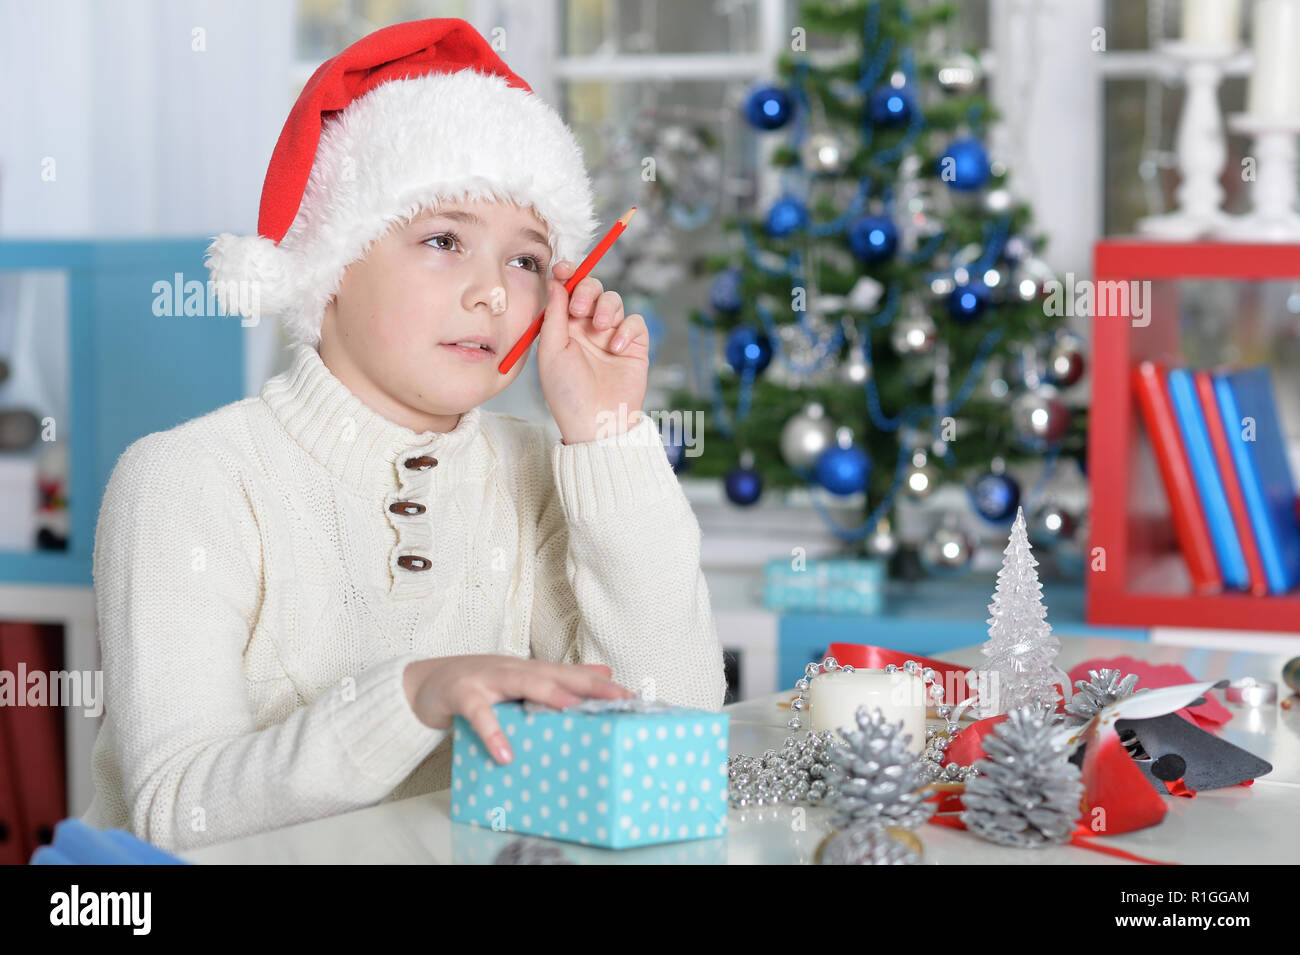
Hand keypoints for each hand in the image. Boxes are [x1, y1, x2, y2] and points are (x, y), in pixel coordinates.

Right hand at [402, 656, 633, 763]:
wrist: (426, 682)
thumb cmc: (479, 684)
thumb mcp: (520, 679)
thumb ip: (559, 677)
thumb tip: (603, 670)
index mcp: (529, 669)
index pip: (571, 674)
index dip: (601, 683)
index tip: (631, 695)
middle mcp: (514, 668)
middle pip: (555, 673)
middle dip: (588, 684)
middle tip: (618, 697)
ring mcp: (488, 678)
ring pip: (522, 682)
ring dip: (548, 695)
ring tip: (573, 710)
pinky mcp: (462, 693)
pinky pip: (479, 713)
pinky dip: (493, 733)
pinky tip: (506, 755)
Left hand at [536, 261, 648, 445]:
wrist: (596, 422)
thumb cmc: (567, 393)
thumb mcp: (552, 350)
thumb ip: (554, 313)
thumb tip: (556, 280)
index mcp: (564, 327)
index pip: (567, 291)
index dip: (567, 275)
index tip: (563, 269)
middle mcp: (588, 328)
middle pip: (592, 288)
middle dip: (587, 289)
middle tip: (580, 308)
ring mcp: (612, 335)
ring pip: (614, 300)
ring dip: (605, 308)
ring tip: (599, 329)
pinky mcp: (634, 346)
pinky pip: (635, 322)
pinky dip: (626, 329)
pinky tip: (615, 347)